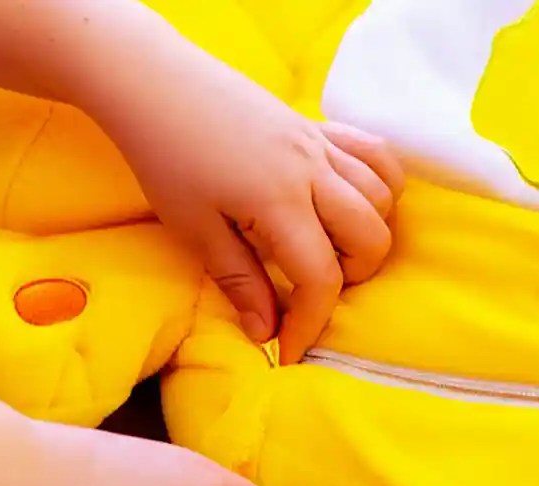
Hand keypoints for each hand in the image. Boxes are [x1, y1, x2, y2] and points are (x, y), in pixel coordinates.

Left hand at [91, 48, 404, 364]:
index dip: (310, 323)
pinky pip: (376, 155)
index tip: (290, 349)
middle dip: (350, 278)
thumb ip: (238, 280)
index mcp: (278, 202)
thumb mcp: (193, 227)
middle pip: (371, 240)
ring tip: (327, 246)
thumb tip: (266, 331)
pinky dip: (379, 184)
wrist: (155, 83)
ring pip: (383, 198)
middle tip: (306, 288)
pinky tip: (351, 201)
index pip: (320, 277)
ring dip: (367, 234)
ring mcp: (322, 145)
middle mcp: (313, 172)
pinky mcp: (321, 127)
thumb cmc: (165, 155)